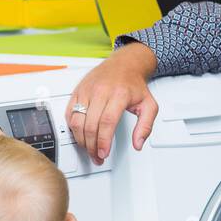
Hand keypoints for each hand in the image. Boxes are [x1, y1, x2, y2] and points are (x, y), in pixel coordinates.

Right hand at [66, 42, 158, 163]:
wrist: (124, 64)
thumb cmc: (134, 84)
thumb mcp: (149, 105)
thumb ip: (146, 126)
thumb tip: (138, 143)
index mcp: (119, 95)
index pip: (107, 122)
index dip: (103, 141)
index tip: (104, 153)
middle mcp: (100, 92)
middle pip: (90, 125)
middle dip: (92, 146)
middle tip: (97, 156)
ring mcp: (87, 91)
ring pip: (77, 121)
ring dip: (81, 140)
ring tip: (89, 149)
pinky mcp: (78, 91)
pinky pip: (70, 113)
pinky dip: (73, 128)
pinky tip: (80, 135)